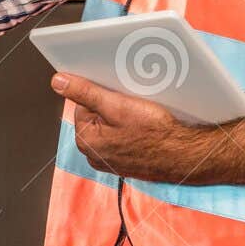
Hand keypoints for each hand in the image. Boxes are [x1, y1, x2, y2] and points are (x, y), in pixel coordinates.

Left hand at [53, 73, 195, 181]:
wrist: (187, 156)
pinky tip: (146, 130)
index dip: (102, 96)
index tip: (119, 96)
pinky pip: (122, 139)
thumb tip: (58, 82)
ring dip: (123, 119)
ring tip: (141, 118)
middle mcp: (94, 156)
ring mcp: (110, 162)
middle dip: (112, 108)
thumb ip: (85, 93)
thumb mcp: (117, 106)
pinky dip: (131, 132)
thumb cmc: (156, 133)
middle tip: (133, 107)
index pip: (83, 104)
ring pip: (111, 128)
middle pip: (96, 117)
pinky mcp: (125, 163)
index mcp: (85, 141)